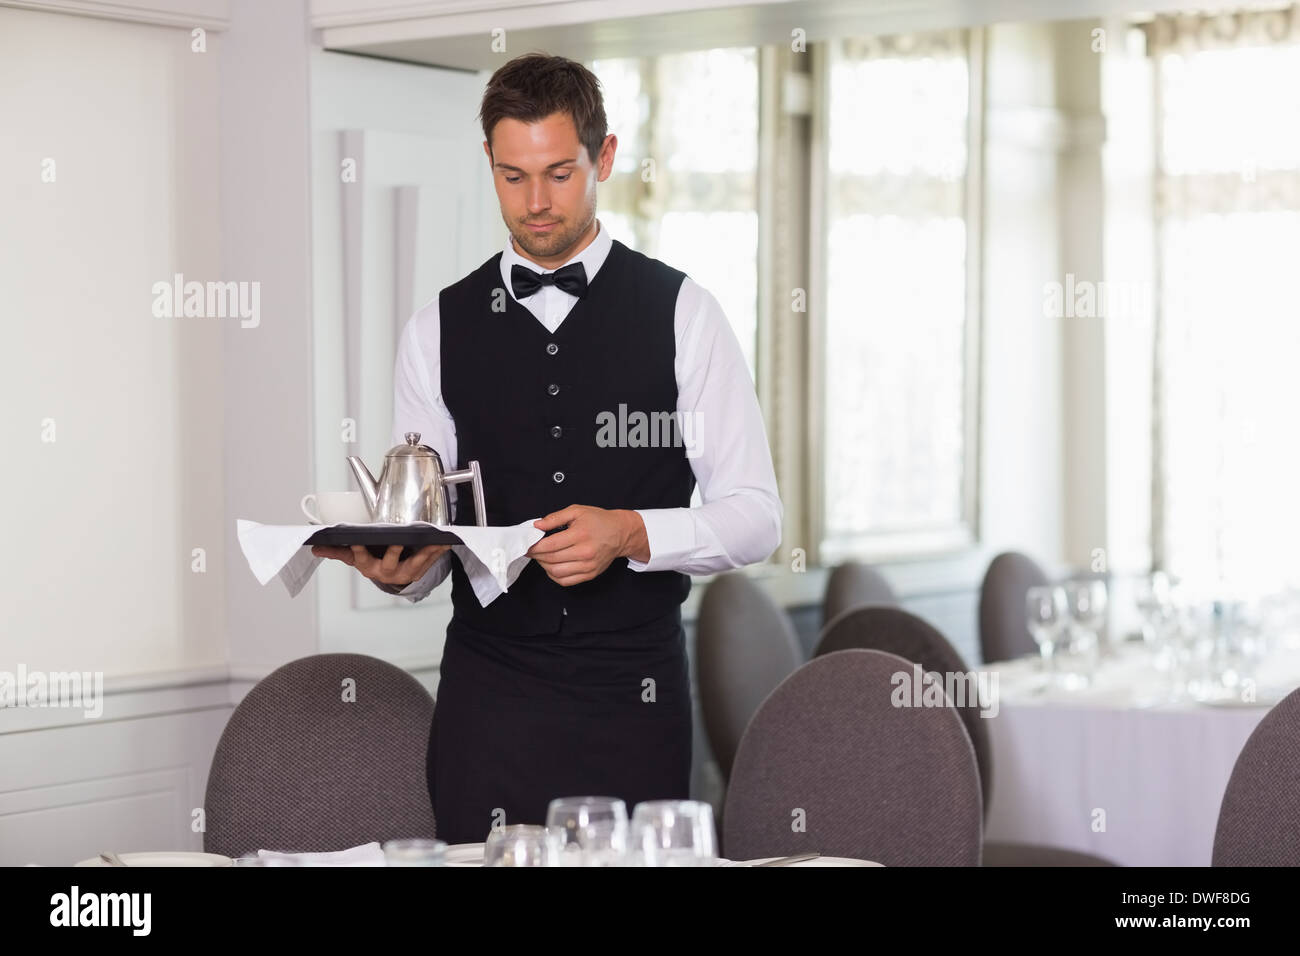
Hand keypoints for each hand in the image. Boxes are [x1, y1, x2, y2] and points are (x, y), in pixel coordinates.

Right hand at [311, 543, 450, 588]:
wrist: (394, 577)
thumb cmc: (373, 561)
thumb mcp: (355, 558)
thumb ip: (337, 551)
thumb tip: (315, 547)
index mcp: (368, 566)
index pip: (360, 558)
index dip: (358, 551)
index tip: (356, 542)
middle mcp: (386, 571)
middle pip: (389, 562)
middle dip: (393, 552)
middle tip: (397, 543)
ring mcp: (405, 571)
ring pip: (415, 561)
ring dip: (424, 551)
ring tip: (433, 540)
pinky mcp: (420, 570)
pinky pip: (431, 560)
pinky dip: (439, 550)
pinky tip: (446, 541)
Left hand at [526, 505, 645, 586]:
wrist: (620, 533)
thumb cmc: (599, 520)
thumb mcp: (577, 511)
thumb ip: (555, 518)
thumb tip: (537, 526)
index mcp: (581, 534)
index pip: (550, 545)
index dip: (534, 547)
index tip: (527, 545)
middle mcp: (585, 552)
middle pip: (551, 559)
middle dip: (536, 556)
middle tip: (531, 550)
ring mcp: (588, 565)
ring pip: (556, 572)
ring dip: (544, 566)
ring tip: (541, 557)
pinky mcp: (590, 574)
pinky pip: (566, 581)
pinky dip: (554, 576)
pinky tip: (551, 566)